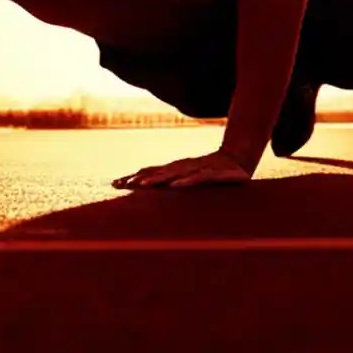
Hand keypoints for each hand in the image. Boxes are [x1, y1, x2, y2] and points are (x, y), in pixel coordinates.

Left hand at [112, 151, 250, 189]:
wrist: (238, 160)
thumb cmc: (212, 171)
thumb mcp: (191, 179)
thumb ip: (174, 184)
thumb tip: (154, 193)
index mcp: (175, 170)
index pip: (150, 172)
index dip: (133, 177)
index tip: (114, 184)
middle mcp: (182, 168)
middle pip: (157, 173)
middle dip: (139, 179)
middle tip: (123, 185)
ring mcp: (197, 170)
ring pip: (174, 174)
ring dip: (157, 180)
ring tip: (142, 186)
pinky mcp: (212, 174)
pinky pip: (198, 178)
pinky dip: (186, 181)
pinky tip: (176, 185)